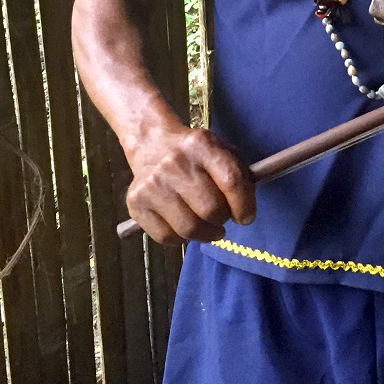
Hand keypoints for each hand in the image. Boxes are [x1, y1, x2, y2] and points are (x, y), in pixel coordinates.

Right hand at [125, 123, 255, 245]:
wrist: (152, 144)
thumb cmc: (195, 154)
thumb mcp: (220, 150)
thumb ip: (238, 174)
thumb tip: (247, 210)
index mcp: (202, 144)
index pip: (231, 180)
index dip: (244, 205)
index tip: (246, 217)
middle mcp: (175, 163)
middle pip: (211, 209)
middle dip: (222, 220)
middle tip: (221, 218)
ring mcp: (152, 184)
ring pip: (189, 228)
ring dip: (205, 234)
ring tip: (208, 227)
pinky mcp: (136, 203)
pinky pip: (166, 237)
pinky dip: (181, 239)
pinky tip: (185, 227)